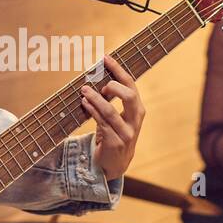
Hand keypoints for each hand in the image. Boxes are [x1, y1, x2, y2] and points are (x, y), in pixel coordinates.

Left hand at [82, 54, 144, 181]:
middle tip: (100, 83)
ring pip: (111, 111)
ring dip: (96, 99)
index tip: (106, 58)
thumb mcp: (118, 117)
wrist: (115, 164)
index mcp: (138, 110)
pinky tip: (84, 103)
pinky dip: (92, 111)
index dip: (119, 70)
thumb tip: (97, 79)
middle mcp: (136, 120)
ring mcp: (127, 133)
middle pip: (130, 96)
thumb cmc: (115, 134)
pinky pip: (102, 123)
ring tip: (84, 90)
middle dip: (114, 86)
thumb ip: (113, 101)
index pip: (131, 85)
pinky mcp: (115, 142)